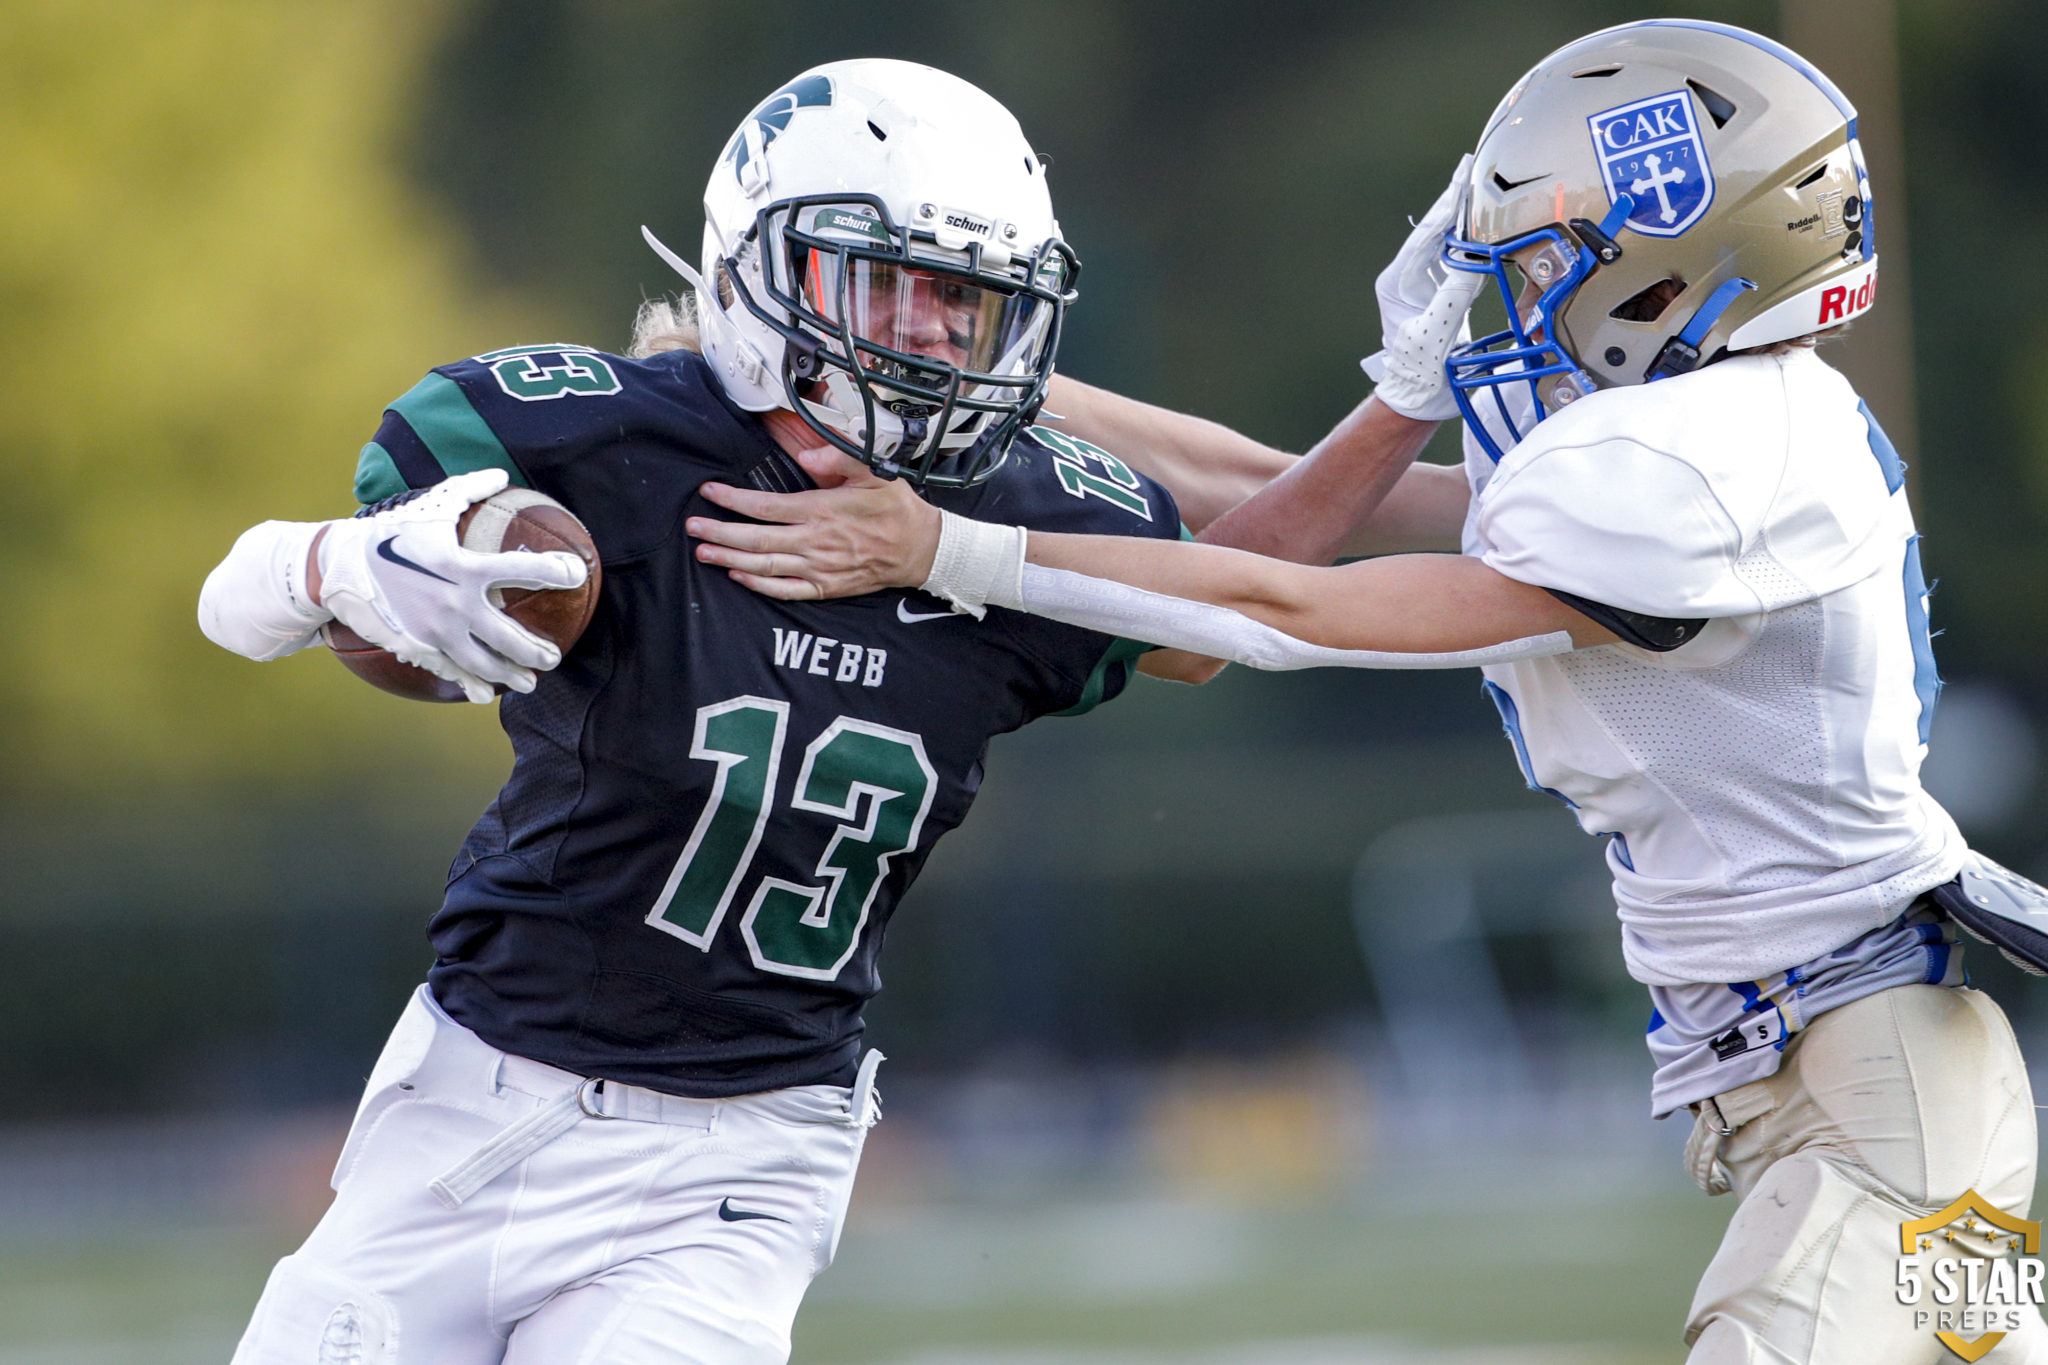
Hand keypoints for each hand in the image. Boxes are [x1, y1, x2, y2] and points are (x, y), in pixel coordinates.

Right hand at [315, 469, 589, 702]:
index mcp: (465, 566)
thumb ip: (470, 489)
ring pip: (484, 664)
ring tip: (529, 683)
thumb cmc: (390, 533)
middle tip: (553, 656)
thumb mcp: (431, 506)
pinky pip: (450, 671)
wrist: (338, 565)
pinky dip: (470, 685)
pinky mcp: (417, 647)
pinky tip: (483, 693)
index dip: (557, 571)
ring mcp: (436, 631)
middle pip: (510, 637)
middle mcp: (456, 604)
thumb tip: (501, 474)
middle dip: (537, 651)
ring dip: (510, 676)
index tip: (578, 573)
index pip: (525, 570)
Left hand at [688, 447, 942, 599]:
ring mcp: (819, 568)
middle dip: (720, 532)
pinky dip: (759, 585)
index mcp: (822, 511)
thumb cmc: (895, 507)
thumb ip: (840, 458)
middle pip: (756, 539)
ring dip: (730, 559)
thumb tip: (809, 454)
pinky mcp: (825, 587)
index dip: (733, 500)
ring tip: (703, 551)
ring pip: (764, 566)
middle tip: (692, 527)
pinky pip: (785, 591)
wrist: (919, 549)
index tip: (709, 491)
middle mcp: (816, 542)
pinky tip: (738, 576)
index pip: (767, 506)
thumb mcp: (874, 472)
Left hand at [1361, 156, 1483, 421]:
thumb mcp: (1437, 332)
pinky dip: (1470, 239)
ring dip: (1462, 215)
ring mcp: (1421, 286)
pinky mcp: (1438, 294)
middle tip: (1469, 166)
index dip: (1445, 205)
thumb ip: (1454, 295)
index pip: (1424, 235)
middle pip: (1433, 231)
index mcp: (1396, 282)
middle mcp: (1405, 279)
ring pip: (1444, 241)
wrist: (1421, 399)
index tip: (1462, 176)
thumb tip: (1474, 261)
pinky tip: (1482, 222)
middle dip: (1452, 199)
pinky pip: (1456, 259)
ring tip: (1477, 185)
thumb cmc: (1422, 372)